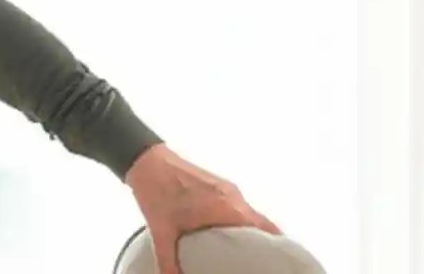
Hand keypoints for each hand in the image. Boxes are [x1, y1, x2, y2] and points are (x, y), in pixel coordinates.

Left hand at [125, 144, 279, 273]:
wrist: (147, 161)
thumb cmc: (156, 193)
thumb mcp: (162, 232)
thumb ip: (168, 262)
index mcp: (226, 207)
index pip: (264, 230)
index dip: (274, 247)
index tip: (276, 261)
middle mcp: (232, 196)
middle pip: (261, 223)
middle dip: (264, 243)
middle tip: (262, 262)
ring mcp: (226, 188)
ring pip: (249, 213)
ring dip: (252, 231)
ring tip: (248, 253)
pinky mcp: (218, 184)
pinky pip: (238, 205)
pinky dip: (241, 220)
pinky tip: (231, 234)